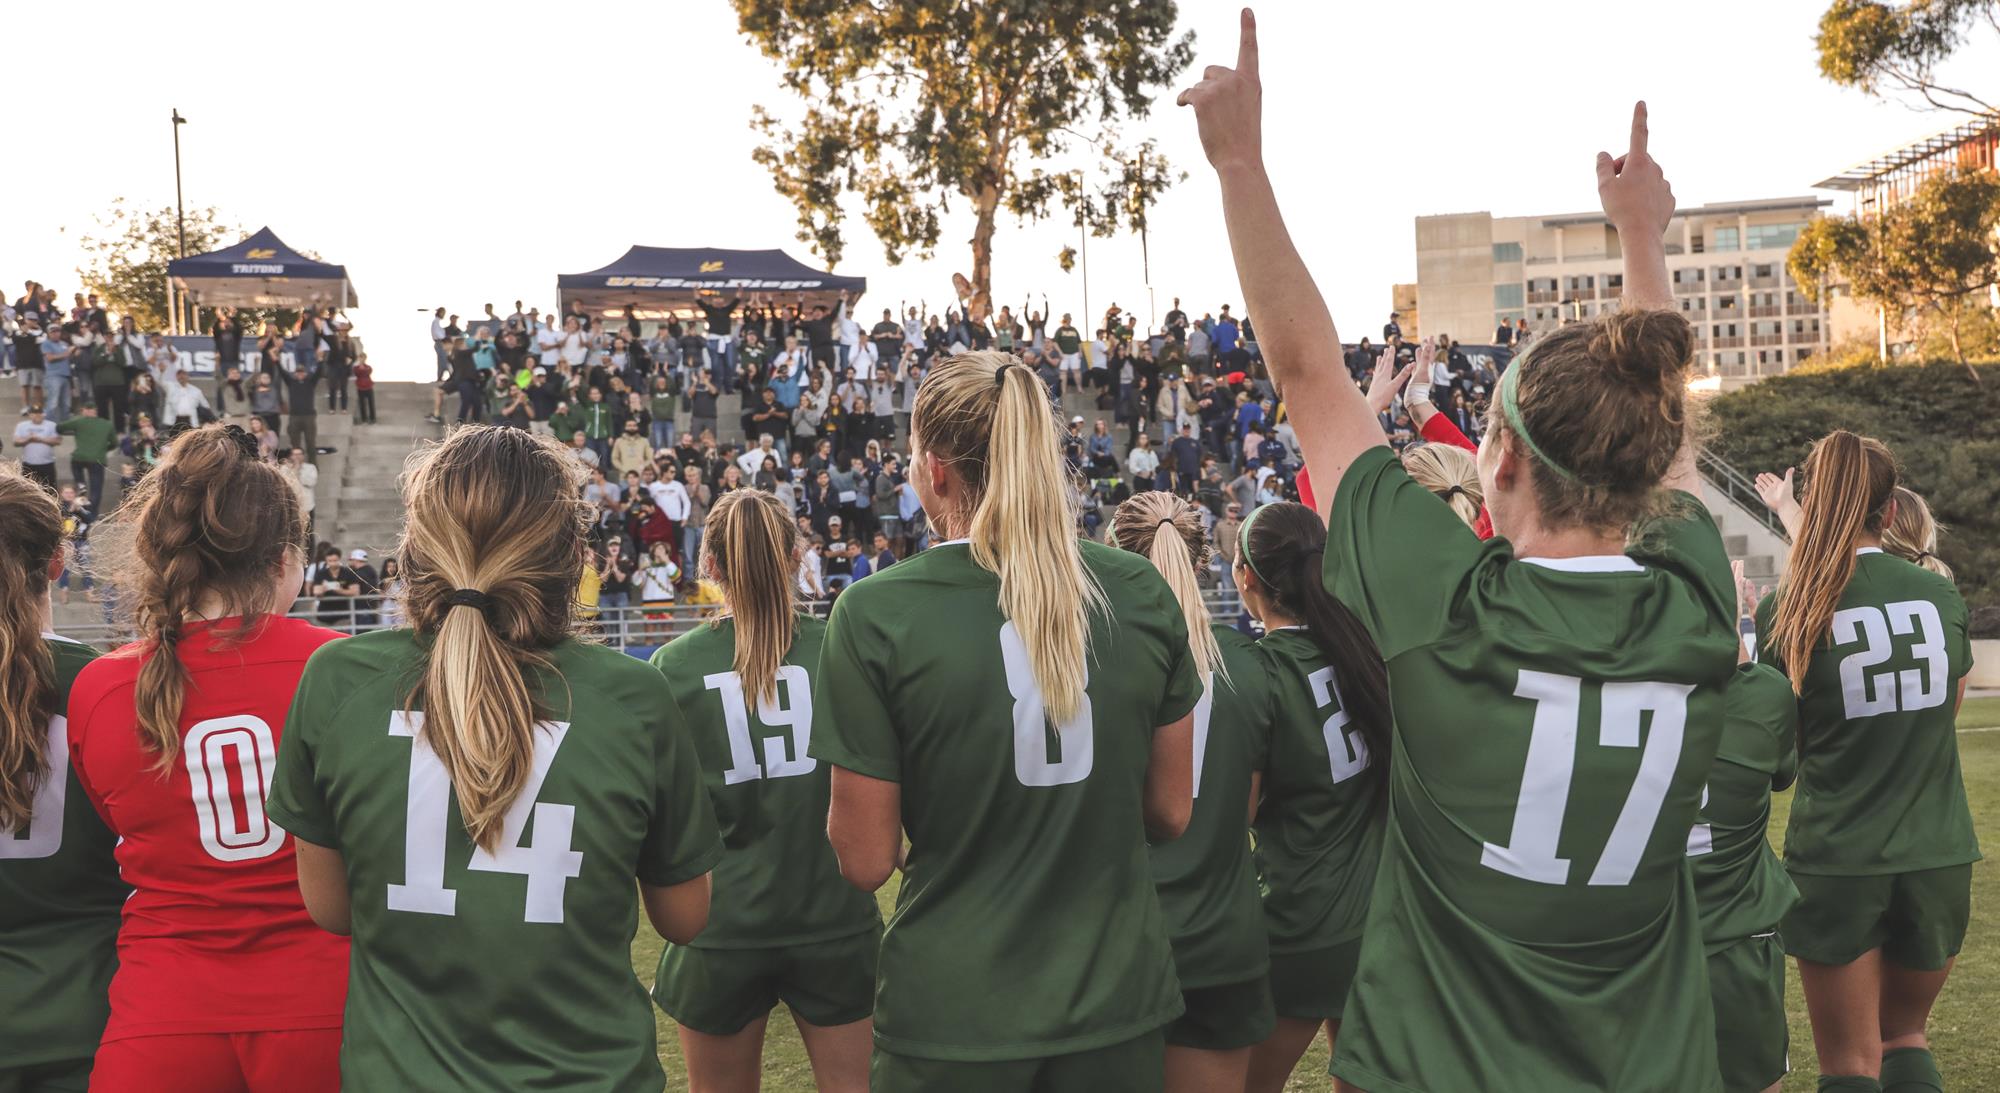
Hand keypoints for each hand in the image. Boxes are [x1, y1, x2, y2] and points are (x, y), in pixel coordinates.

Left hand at [1176, 8, 1261, 171]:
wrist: (1240, 160)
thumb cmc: (1243, 141)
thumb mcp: (1247, 110)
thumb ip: (1234, 91)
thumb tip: (1201, 88)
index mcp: (1252, 82)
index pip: (1249, 50)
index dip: (1247, 29)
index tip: (1246, 10)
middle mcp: (1237, 79)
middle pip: (1211, 70)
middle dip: (1208, 87)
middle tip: (1217, 112)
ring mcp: (1221, 87)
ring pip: (1199, 85)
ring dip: (1199, 100)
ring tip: (1212, 121)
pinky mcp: (1203, 97)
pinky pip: (1187, 93)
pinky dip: (1184, 101)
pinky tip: (1186, 109)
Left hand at [1365, 349, 1417, 415]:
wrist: (1371, 406)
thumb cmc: (1383, 397)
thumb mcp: (1395, 386)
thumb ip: (1403, 375)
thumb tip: (1412, 364)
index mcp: (1385, 375)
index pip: (1388, 361)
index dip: (1391, 353)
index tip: (1392, 346)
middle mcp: (1379, 376)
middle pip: (1383, 363)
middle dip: (1386, 355)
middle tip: (1386, 348)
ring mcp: (1375, 381)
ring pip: (1378, 369)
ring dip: (1380, 362)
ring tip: (1379, 357)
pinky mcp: (1373, 386)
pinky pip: (1376, 376)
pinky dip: (1376, 372)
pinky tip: (1375, 372)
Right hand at [1595, 102, 1673, 241]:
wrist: (1642, 234)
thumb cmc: (1621, 209)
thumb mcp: (1604, 186)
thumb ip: (1602, 166)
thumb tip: (1603, 154)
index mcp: (1639, 162)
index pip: (1638, 134)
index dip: (1638, 117)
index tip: (1641, 103)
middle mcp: (1655, 169)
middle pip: (1636, 161)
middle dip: (1624, 169)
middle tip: (1612, 187)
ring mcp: (1664, 183)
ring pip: (1646, 178)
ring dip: (1634, 185)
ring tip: (1625, 204)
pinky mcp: (1669, 198)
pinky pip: (1654, 193)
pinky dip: (1645, 198)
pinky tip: (1638, 211)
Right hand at [1753, 468, 1794, 515]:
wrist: (1784, 504)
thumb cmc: (1787, 494)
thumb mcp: (1788, 482)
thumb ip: (1788, 475)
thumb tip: (1792, 467)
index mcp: (1779, 484)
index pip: (1773, 478)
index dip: (1770, 476)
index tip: (1767, 474)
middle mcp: (1774, 488)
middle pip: (1768, 481)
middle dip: (1764, 478)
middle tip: (1760, 474)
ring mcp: (1769, 492)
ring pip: (1763, 485)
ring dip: (1760, 482)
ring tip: (1757, 478)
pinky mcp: (1765, 496)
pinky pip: (1760, 491)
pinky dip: (1758, 488)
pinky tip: (1756, 485)